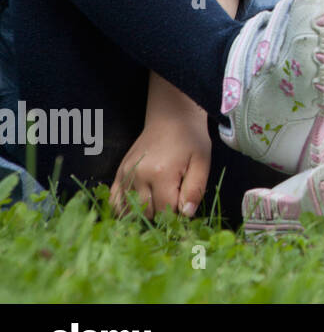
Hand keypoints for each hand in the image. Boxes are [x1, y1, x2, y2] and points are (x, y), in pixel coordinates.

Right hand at [110, 75, 210, 219]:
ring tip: (159, 202)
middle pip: (146, 213)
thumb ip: (195, 189)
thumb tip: (186, 214)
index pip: (165, 211)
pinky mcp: (120, 172)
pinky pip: (114, 200)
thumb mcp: (202, 162)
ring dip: (144, 212)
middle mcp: (139, 175)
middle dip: (161, 214)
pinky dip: (125, 208)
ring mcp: (126, 174)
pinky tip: (138, 206)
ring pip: (129, 210)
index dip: (177, 214)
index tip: (184, 205)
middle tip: (174, 202)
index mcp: (161, 174)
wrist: (171, 117)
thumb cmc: (191, 139)